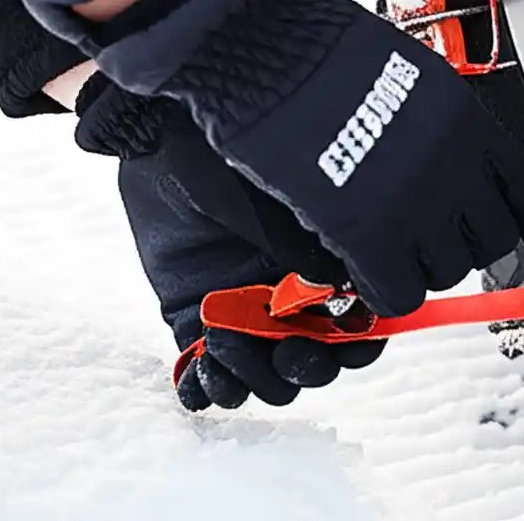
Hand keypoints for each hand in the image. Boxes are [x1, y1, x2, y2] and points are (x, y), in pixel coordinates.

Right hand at [44, 0, 523, 318]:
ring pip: (447, 273)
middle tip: (423, 238)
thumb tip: (444, 171)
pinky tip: (360, 270)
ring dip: (417, 268)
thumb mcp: (407, 75)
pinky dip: (382, 290)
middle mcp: (457, 165)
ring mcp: (419, 202)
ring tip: (384, 249)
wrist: (263, 45)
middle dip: (459, 245)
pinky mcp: (370, 233)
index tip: (512, 233)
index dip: (520, 222)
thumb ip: (436, 128)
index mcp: (469, 122)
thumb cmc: (317, 46)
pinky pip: (399, 292)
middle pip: (492, 241)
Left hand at [74, 75, 384, 409]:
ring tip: (228, 343)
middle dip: (307, 366)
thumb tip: (341, 290)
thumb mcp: (283, 194)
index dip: (358, 342)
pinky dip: (209, 388)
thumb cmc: (229, 152)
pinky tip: (204, 366)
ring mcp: (244, 314)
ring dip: (257, 378)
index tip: (341, 331)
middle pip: (320, 362)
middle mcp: (292, 297)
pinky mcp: (193, 324)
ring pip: (269, 379)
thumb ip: (313, 246)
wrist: (162, 137)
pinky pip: (208, 380)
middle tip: (287, 350)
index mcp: (327, 266)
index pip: (361, 326)